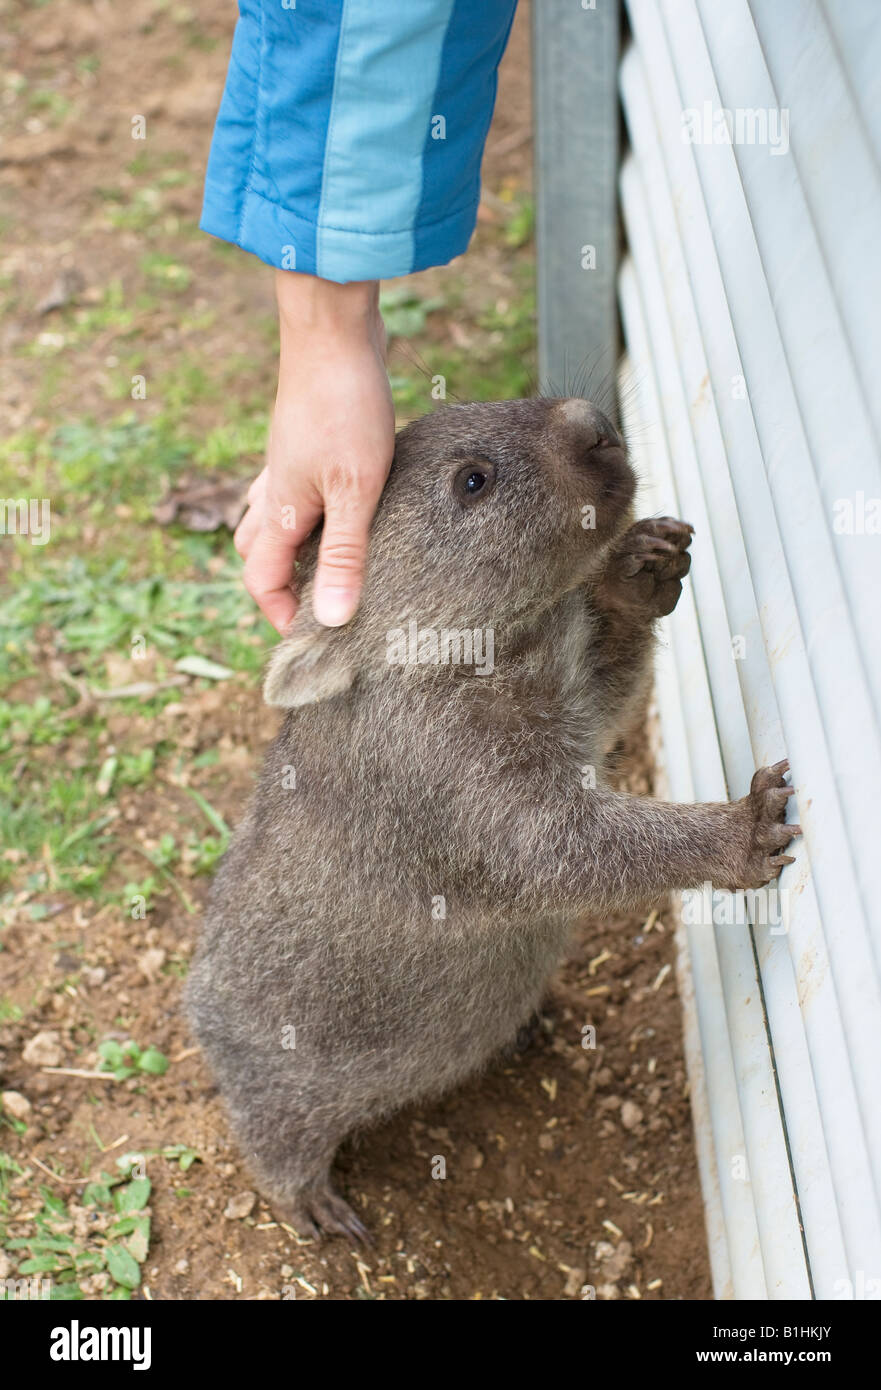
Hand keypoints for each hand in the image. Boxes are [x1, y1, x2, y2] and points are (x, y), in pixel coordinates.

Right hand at [234, 270, 394, 632]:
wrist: (333, 327)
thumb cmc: (345, 405)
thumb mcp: (356, 490)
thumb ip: (346, 554)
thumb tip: (335, 618)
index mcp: (280, 509)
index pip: (260, 578)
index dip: (280, 613)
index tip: (312, 635)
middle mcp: (275, 488)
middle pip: (257, 550)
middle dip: (280, 582)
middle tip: (321, 599)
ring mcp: (287, 461)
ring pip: (272, 517)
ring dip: (294, 544)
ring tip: (333, 559)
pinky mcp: (306, 439)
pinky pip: (295, 487)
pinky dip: (310, 508)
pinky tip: (344, 503)